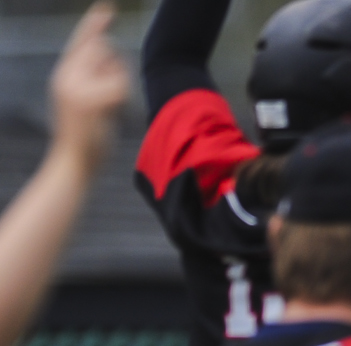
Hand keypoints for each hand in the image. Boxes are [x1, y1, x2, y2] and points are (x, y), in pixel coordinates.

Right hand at [48, 6, 128, 172]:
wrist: (73, 162)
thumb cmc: (83, 136)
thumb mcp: (83, 100)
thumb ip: (91, 77)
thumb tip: (109, 54)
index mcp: (64, 75)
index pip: (81, 42)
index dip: (95, 25)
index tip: (107, 8)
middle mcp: (67, 76)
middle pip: (101, 49)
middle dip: (114, 65)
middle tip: (111, 90)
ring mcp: (79, 86)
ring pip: (114, 66)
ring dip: (120, 84)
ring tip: (105, 109)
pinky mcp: (93, 99)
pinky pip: (121, 85)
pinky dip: (122, 97)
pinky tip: (110, 112)